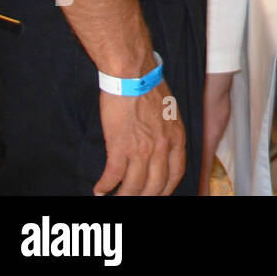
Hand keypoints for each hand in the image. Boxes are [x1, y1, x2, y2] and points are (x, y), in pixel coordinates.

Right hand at [93, 80, 184, 195]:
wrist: (133, 74)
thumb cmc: (149, 87)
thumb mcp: (170, 111)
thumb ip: (168, 130)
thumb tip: (162, 144)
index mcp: (177, 137)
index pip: (176, 173)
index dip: (166, 189)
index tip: (158, 194)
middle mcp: (163, 147)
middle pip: (156, 186)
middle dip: (144, 198)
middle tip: (133, 201)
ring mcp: (142, 149)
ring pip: (134, 187)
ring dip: (123, 197)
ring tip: (113, 199)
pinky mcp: (121, 146)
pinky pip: (113, 176)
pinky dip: (105, 187)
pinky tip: (99, 190)